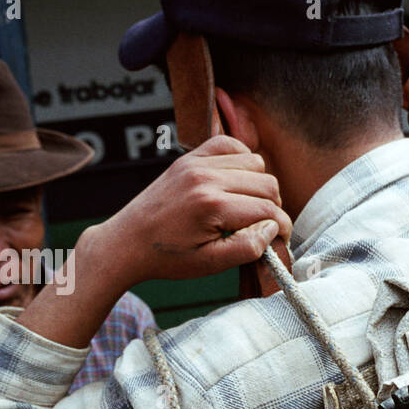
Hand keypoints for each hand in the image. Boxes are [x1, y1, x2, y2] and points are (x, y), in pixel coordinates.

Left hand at [91, 134, 292, 287]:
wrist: (127, 242)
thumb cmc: (167, 257)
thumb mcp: (210, 264)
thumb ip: (247, 247)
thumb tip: (273, 229)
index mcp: (211, 206)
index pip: (268, 210)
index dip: (281, 227)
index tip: (280, 238)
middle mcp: (206, 178)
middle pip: (267, 184)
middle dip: (273, 207)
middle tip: (262, 226)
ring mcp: (196, 163)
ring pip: (255, 163)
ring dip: (259, 185)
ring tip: (247, 206)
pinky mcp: (189, 158)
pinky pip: (230, 145)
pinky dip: (241, 161)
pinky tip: (236, 183)